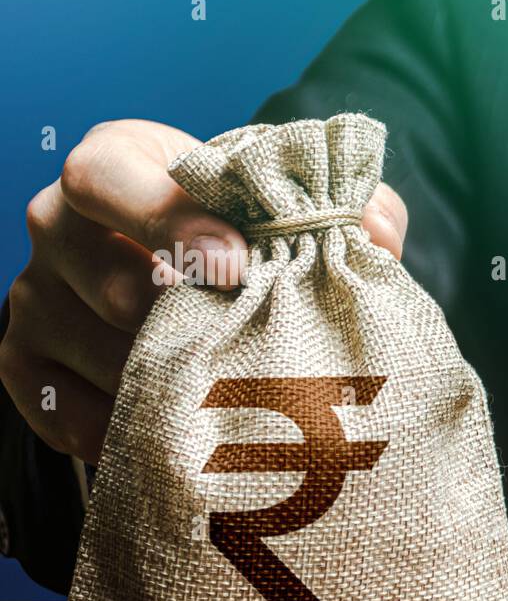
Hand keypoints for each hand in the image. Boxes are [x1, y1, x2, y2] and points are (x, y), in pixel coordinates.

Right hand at [0, 119, 407, 464]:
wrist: (198, 279)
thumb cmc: (248, 235)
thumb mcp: (298, 208)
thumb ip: (351, 210)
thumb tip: (378, 234)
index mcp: (117, 165)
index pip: (106, 177)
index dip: (167, 220)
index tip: (235, 265)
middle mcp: (60, 224)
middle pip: (100, 274)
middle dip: (180, 319)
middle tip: (246, 350)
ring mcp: (36, 295)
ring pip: (89, 347)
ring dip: (165, 380)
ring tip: (232, 399)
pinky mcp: (25, 361)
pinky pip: (58, 407)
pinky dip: (119, 429)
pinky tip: (178, 436)